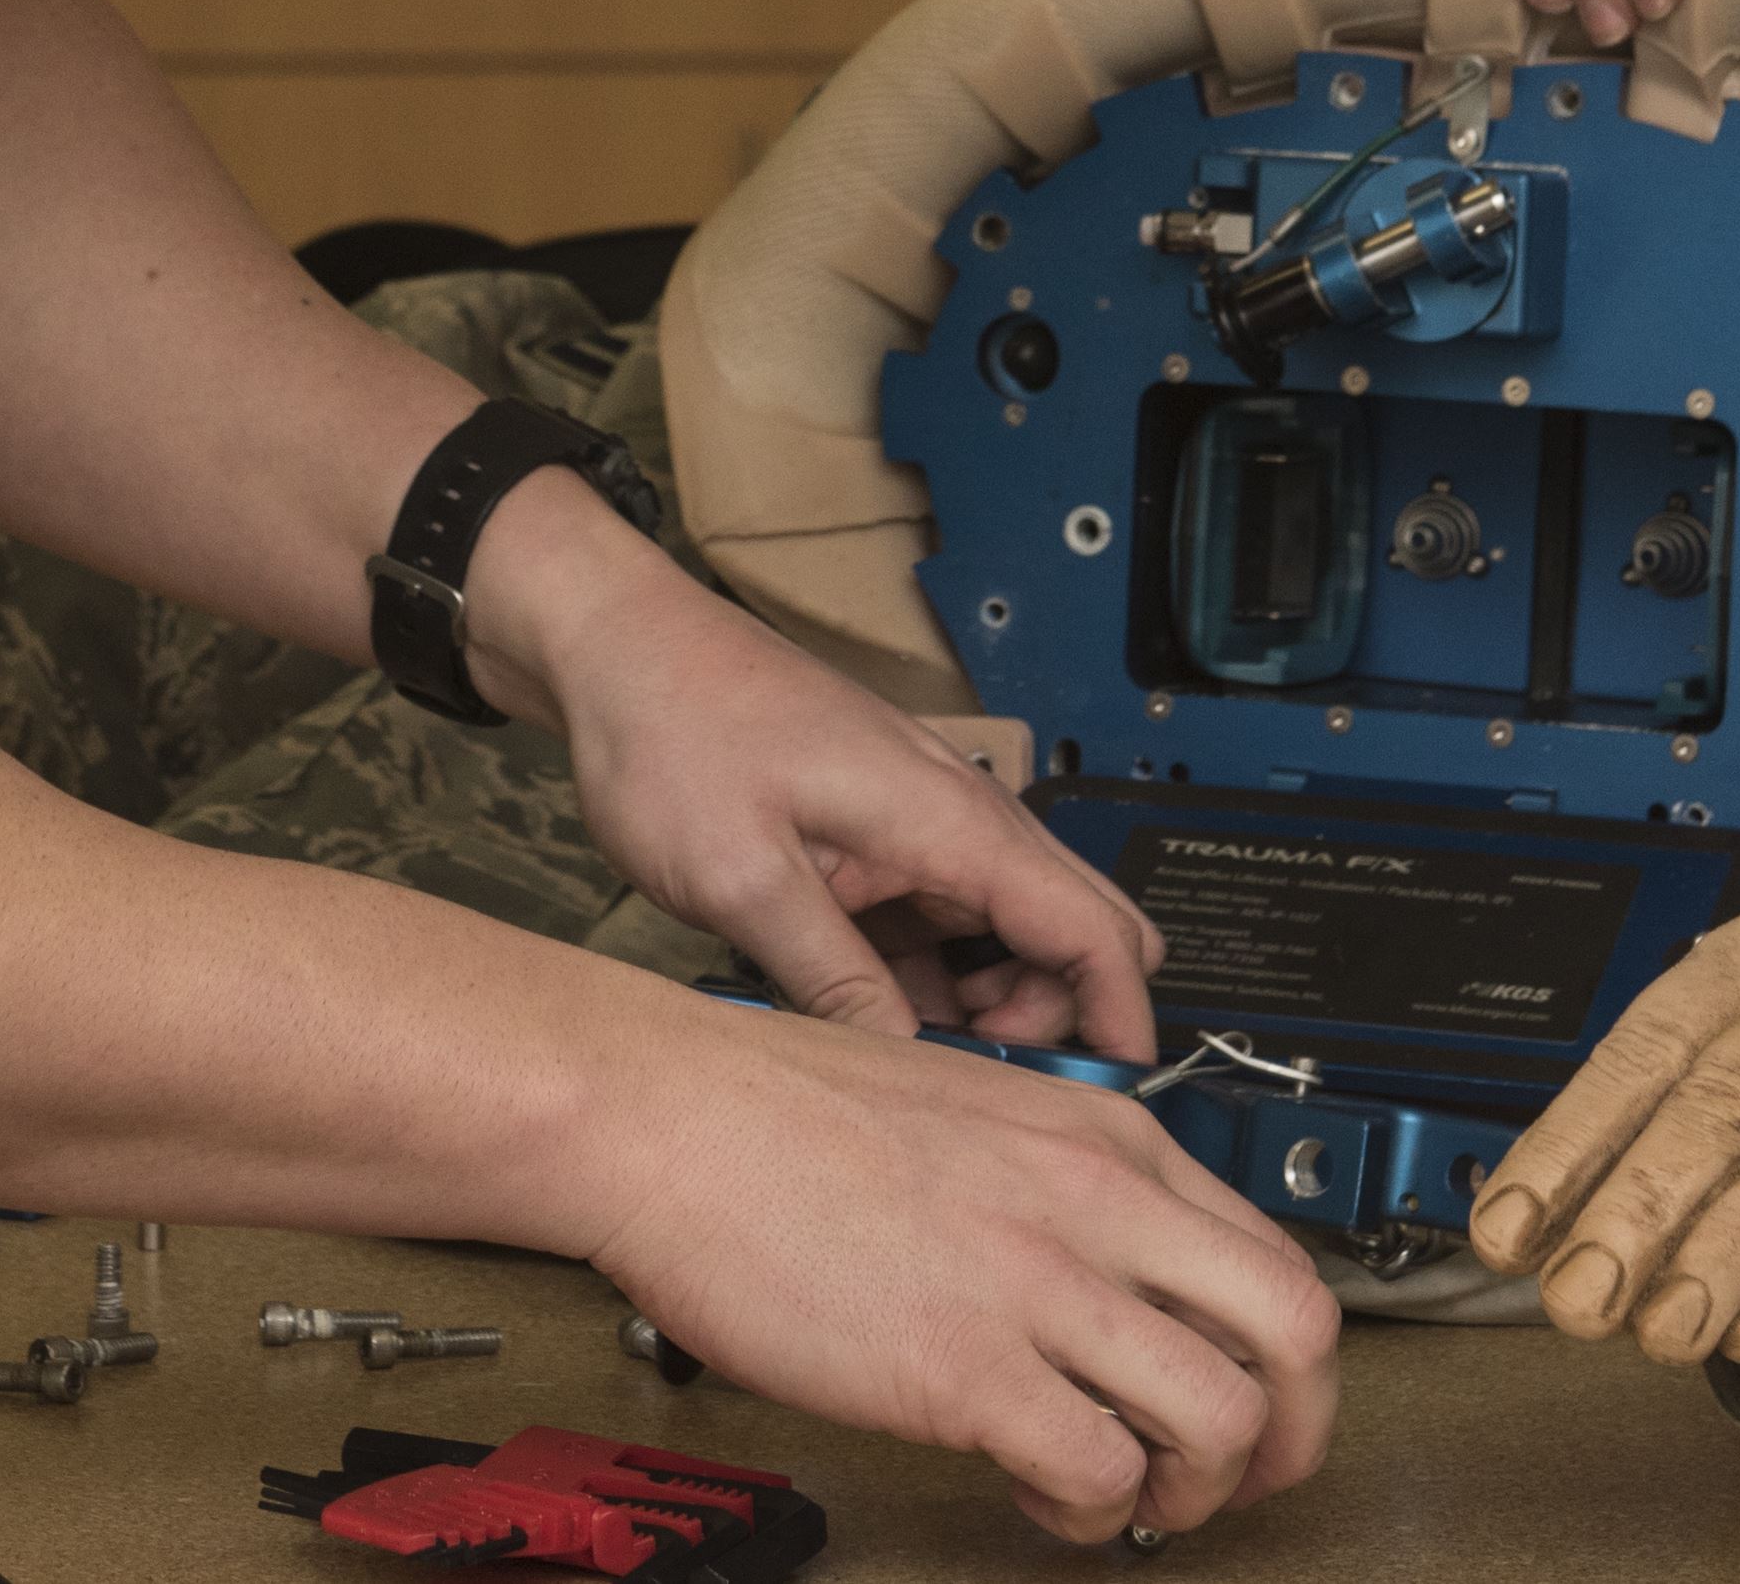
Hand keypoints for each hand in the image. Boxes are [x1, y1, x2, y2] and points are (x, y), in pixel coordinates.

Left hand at [496, 514, 1164, 1060]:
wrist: (619, 650)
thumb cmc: (672, 730)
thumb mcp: (741, 879)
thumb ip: (833, 980)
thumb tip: (908, 1069)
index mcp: (947, 818)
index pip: (1090, 926)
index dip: (1120, 1014)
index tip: (1115, 1090)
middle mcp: (953, 816)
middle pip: (1072, 929)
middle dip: (1056, 1014)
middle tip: (977, 1081)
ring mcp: (917, 826)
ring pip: (1007, 931)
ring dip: (988, 999)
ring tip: (909, 1059)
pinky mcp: (876, 840)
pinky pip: (939, 921)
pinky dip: (933, 975)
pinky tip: (870, 1015)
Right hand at [591, 996, 1342, 1542]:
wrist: (669, 1114)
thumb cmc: (777, 1109)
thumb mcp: (970, 1108)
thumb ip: (1050, 1184)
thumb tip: (1090, 1273)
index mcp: (1102, 1136)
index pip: (1270, 1251)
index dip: (1280, 1354)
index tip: (1246, 1396)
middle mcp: (1097, 1201)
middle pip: (1297, 1330)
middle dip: (1296, 1429)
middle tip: (1243, 1475)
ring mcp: (1039, 1284)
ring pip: (1225, 1414)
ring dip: (1199, 1490)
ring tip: (1134, 1502)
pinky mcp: (968, 1367)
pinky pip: (1100, 1472)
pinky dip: (1091, 1514)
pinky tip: (1041, 1501)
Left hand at [1464, 910, 1739, 1366]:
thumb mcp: (1734, 1032)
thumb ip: (1647, 1121)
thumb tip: (1537, 1227)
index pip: (1644, 1049)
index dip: (1571, 1143)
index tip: (1509, 1228)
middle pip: (1727, 1100)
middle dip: (1642, 1206)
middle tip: (1581, 1296)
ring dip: (1728, 1252)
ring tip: (1664, 1330)